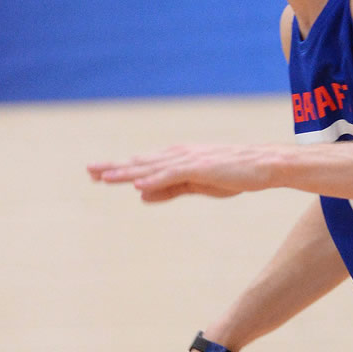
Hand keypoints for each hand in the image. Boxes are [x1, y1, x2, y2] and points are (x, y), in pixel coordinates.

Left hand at [88, 144, 274, 201]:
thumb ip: (168, 190)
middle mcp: (178, 156)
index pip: (142, 165)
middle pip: (140, 163)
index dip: (119, 169)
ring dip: (128, 173)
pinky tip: (139, 185)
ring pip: (151, 168)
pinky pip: (173, 175)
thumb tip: (140, 195)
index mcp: (177, 159)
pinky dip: (155, 180)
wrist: (263, 166)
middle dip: (114, 167)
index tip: (97, 173)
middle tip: (89, 171)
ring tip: (105, 178)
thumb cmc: (234, 174)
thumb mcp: (196, 186)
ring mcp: (188, 161)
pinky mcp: (200, 168)